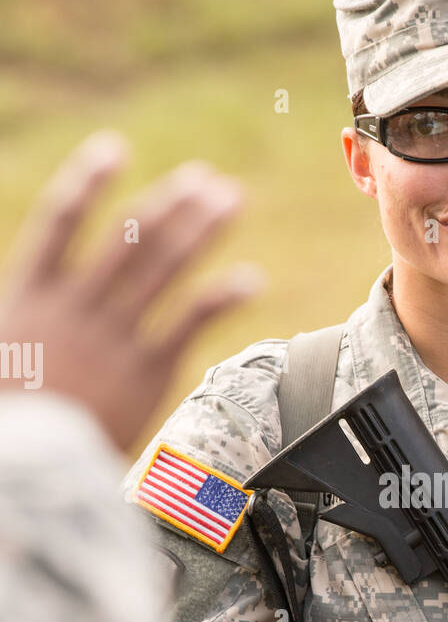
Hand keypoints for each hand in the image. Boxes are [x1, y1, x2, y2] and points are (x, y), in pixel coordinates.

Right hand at [0, 130, 264, 449]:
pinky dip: (222, 295)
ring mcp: (112, 334)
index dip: (87, 181)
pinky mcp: (145, 369)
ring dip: (202, 228)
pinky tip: (250, 280)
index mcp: (28, 297)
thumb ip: (22, 327)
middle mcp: (74, 305)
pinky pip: (191, 320)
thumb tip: (35, 300)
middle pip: (130, 237)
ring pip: (164, 266)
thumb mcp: (3, 357)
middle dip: (171, 203)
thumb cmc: (9, 424)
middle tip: (204, 180)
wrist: (23, 470)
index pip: (58, 220)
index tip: (114, 150)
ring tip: (231, 201)